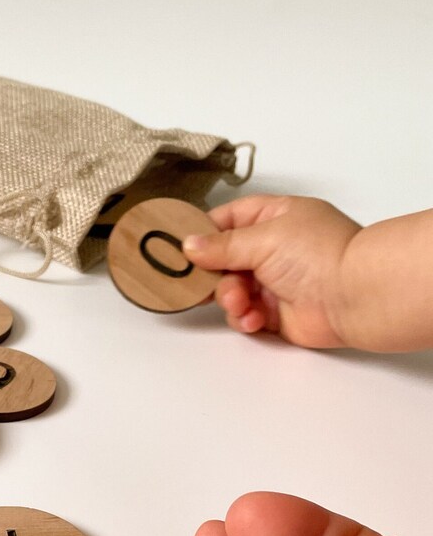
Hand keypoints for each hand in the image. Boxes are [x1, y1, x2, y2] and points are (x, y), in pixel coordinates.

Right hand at [182, 194, 360, 346]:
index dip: (204, 232)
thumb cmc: (320, 255)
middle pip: (224, 259)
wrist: (355, 297)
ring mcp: (275, 281)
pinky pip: (245, 315)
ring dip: (229, 298)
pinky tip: (253, 318)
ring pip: (230, 290)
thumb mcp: (263, 238)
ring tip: (241, 303)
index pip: (229, 219)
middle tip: (199, 282)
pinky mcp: (275, 313)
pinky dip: (244, 317)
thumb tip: (189, 245)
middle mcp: (274, 248)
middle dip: (213, 273)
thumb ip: (221, 245)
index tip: (179, 245)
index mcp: (276, 217)